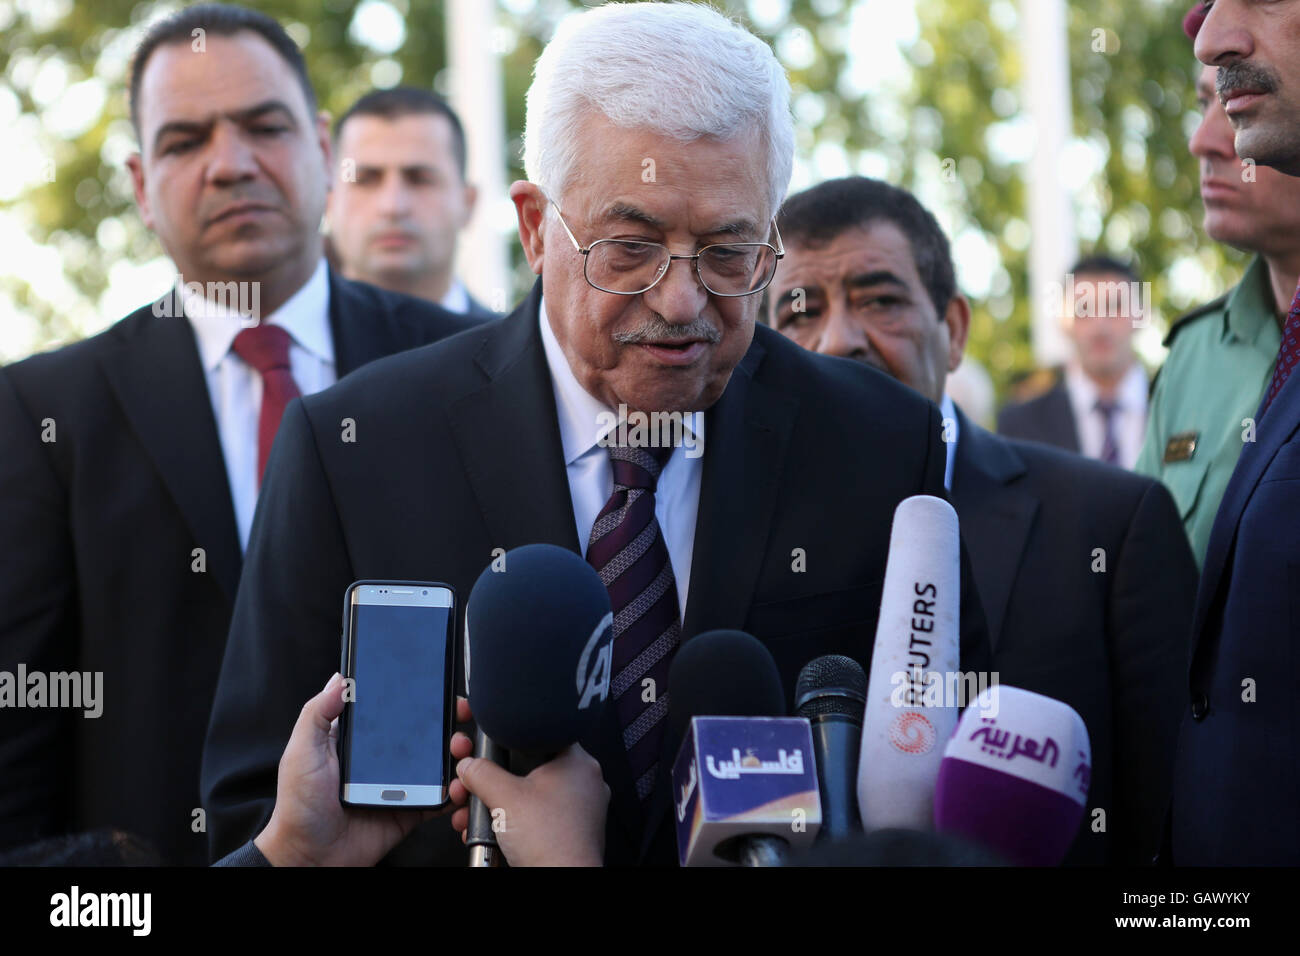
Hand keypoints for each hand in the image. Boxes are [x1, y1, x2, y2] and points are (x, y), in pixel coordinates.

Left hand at [254, 673, 472, 865]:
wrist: (310, 857)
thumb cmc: (299, 807)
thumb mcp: (302, 752)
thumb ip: (317, 713)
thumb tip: (338, 679)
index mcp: (360, 740)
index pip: (394, 711)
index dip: (419, 697)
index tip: (439, 688)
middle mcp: (383, 759)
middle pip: (424, 733)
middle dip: (447, 722)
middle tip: (458, 717)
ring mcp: (399, 784)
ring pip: (438, 762)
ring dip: (456, 753)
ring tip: (460, 751)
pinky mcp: (410, 810)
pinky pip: (440, 798)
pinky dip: (454, 792)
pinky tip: (459, 786)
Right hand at [450, 742, 609, 866]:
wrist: (563, 881)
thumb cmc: (551, 842)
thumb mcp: (506, 798)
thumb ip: (482, 773)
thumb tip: (469, 764)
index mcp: (577, 761)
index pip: (538, 734)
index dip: (506, 739)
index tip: (486, 748)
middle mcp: (582, 780)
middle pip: (526, 767)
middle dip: (490, 780)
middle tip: (469, 785)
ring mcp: (577, 807)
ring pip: (527, 794)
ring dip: (494, 803)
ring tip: (471, 812)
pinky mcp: (567, 829)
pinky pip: (535, 815)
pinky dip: (511, 820)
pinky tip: (488, 830)